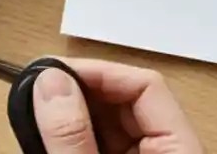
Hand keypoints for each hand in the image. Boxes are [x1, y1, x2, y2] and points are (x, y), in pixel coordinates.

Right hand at [32, 59, 202, 153]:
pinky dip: (74, 135)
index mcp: (179, 151)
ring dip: (74, 112)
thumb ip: (73, 136)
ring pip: (110, 123)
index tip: (55, 72)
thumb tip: (51, 82)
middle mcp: (167, 153)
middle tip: (39, 87)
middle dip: (81, 91)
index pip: (147, 87)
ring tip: (37, 108)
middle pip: (127, 102)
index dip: (99, 72)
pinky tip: (50, 134)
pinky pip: (101, 144)